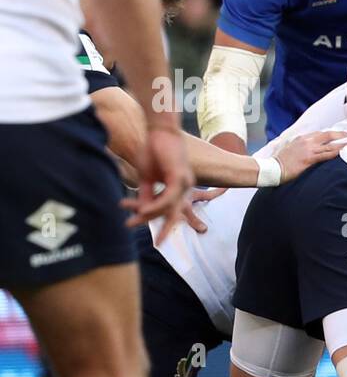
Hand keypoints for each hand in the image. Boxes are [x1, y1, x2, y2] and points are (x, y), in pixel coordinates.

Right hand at [122, 126, 192, 244]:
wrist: (159, 131)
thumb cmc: (153, 151)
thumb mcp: (146, 177)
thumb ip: (146, 194)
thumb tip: (142, 211)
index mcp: (179, 189)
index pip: (170, 211)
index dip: (159, 223)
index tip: (147, 233)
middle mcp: (185, 188)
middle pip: (176, 214)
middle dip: (166, 229)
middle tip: (159, 245)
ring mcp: (185, 183)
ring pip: (168, 207)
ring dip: (149, 215)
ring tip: (131, 223)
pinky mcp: (180, 177)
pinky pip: (168, 197)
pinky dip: (155, 205)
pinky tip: (142, 211)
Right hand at [275, 130, 346, 182]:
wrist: (272, 168)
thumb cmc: (280, 161)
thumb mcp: (290, 148)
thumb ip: (300, 146)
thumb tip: (308, 148)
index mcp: (303, 138)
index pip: (322, 133)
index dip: (334, 134)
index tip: (343, 135)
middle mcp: (307, 141)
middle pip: (329, 135)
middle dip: (343, 134)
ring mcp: (308, 149)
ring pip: (331, 144)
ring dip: (344, 143)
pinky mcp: (309, 159)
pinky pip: (326, 154)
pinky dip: (337, 152)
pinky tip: (345, 151)